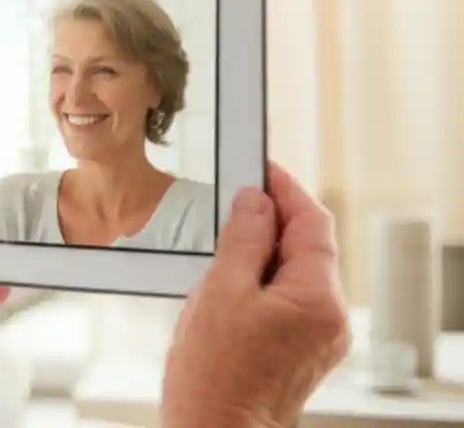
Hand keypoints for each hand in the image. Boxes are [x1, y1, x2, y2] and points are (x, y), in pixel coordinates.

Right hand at [162, 164, 350, 427]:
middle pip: (308, 247)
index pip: (312, 223)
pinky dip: (263, 283)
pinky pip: (289, 300)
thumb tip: (256, 201)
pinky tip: (229, 289)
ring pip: (296, 274)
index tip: (261, 169)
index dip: (285, 190)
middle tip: (231, 206)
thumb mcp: (221, 291)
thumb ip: (244, 240)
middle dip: (270, 223)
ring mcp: (320, 337)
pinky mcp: (303, 351)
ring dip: (262, 254)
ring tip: (220, 255)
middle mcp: (330, 317)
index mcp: (317, 298)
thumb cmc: (214, 374)